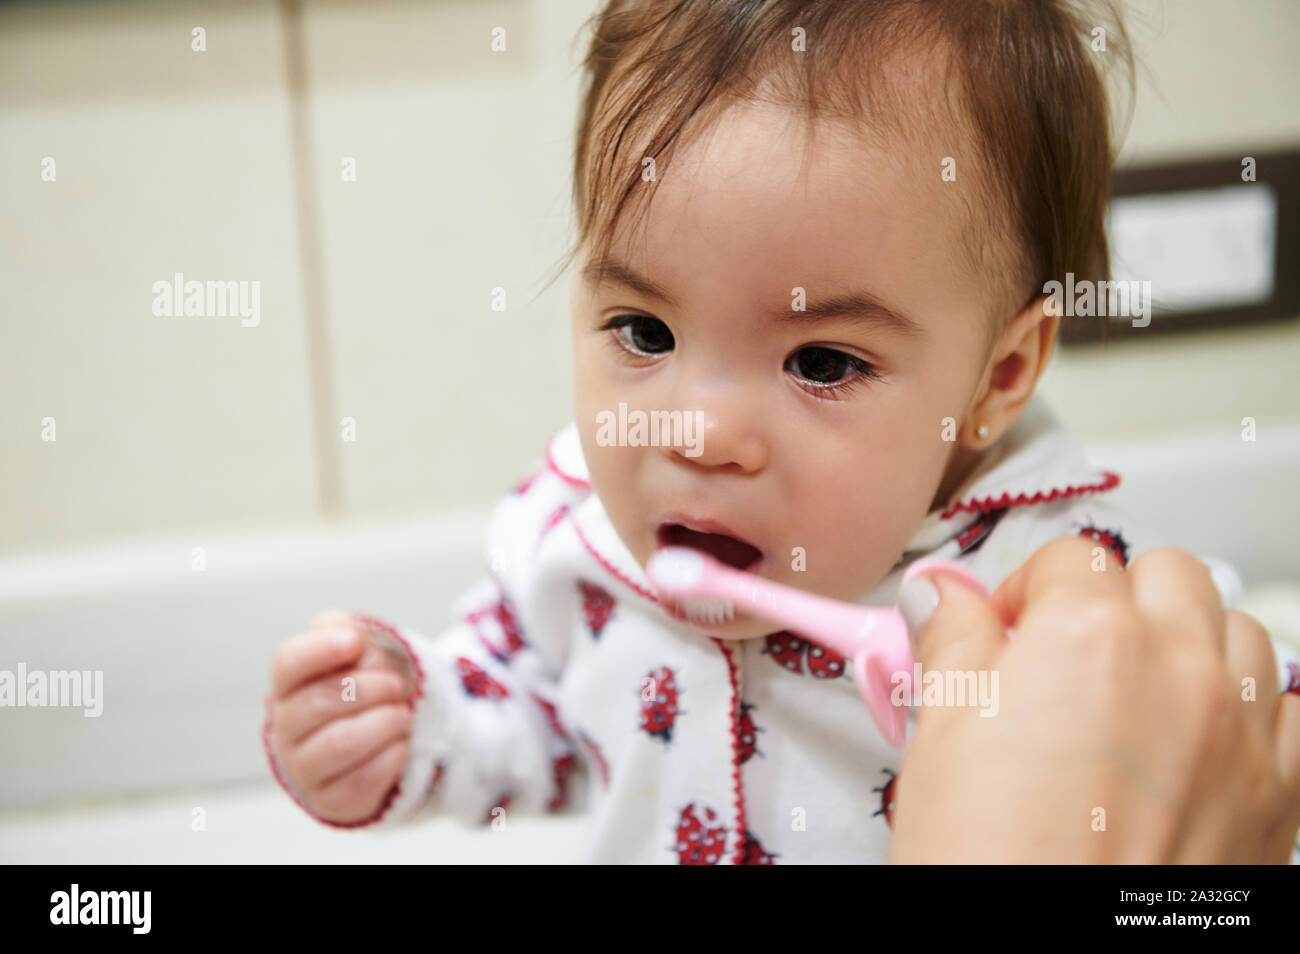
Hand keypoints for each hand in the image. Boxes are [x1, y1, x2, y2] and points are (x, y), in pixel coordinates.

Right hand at [268, 610, 417, 824]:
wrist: (372, 745)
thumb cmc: (359, 692)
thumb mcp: (355, 655)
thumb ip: (344, 633)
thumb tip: (342, 629)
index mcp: (288, 686)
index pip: (288, 663)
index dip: (319, 650)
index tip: (354, 642)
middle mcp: (286, 728)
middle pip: (320, 701)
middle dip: (371, 689)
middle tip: (397, 686)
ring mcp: (303, 768)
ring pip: (341, 742)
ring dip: (384, 723)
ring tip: (402, 716)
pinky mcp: (330, 799)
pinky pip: (362, 779)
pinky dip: (391, 756)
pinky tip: (401, 744)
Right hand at [889, 538, 1299, 862]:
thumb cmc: (991, 861)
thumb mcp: (940, 734)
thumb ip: (949, 642)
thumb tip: (941, 595)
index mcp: (1089, 634)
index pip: (1066, 559)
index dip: (1023, 593)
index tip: (1000, 634)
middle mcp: (1180, 666)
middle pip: (1165, 573)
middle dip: (1115, 597)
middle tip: (1065, 653)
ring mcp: (1242, 730)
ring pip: (1239, 629)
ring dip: (1190, 639)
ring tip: (1137, 690)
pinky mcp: (1280, 796)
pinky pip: (1292, 712)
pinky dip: (1256, 707)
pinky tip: (1206, 736)